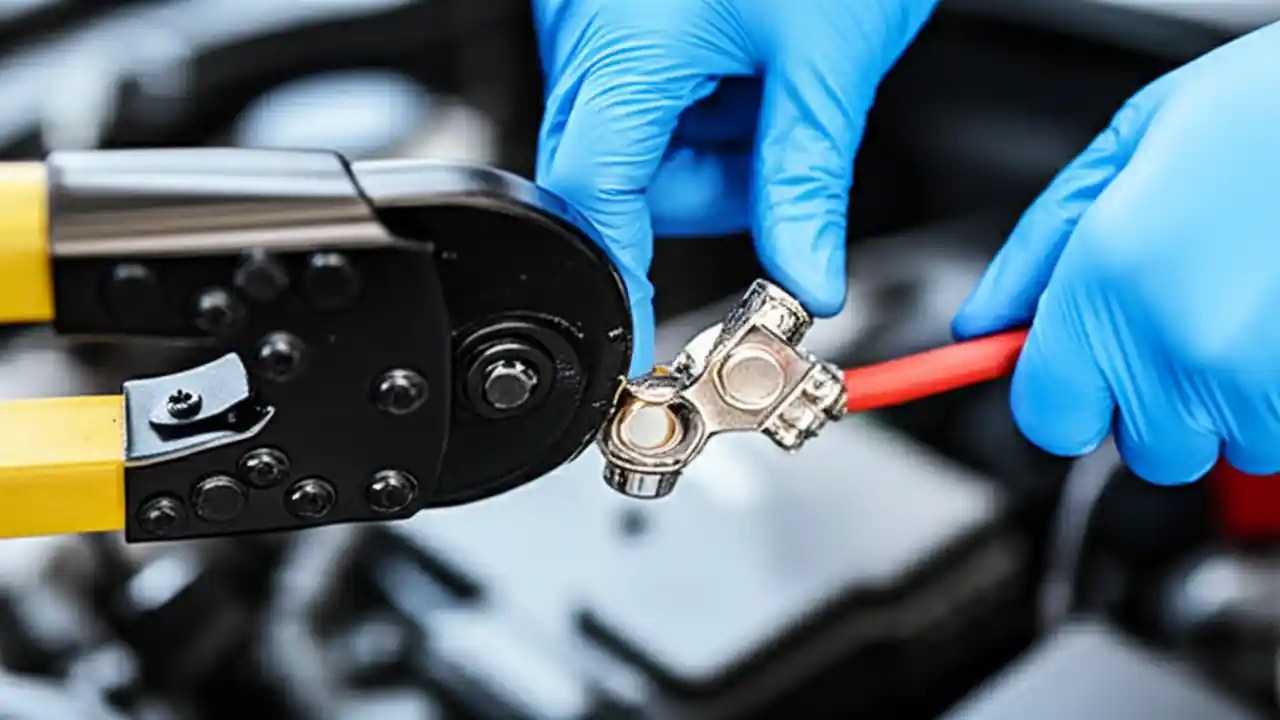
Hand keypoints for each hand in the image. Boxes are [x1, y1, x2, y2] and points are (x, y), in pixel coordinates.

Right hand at [534, 0, 937, 374]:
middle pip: (616, 176)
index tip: (644, 337)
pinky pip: (644, 82)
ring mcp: (594, 10)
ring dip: (710, 143)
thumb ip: (807, 184)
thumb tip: (805, 281)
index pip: (596, 204)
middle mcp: (587, 30)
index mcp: (625, 48)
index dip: (620, 279)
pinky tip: (753, 55)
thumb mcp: (828, 59)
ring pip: (636, 135)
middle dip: (706, 192)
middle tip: (779, 164)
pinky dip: (702, 95)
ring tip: (779, 84)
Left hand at [953, 22, 1279, 484]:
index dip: (1061, 392)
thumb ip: (1036, 252)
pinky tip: (1277, 321)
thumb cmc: (1266, 105)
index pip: (1046, 418)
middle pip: (1144, 446)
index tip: (1079, 363)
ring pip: (1223, 446)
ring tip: (1246, 303)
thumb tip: (982, 324)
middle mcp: (1179, 350)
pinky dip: (1277, 394)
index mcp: (1109, 285)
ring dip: (1226, 398)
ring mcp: (1258, 384)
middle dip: (1155, 398)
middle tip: (1183, 314)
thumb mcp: (1127, 147)